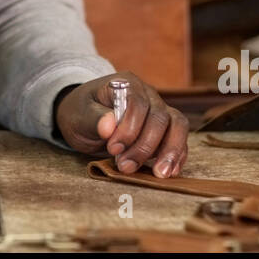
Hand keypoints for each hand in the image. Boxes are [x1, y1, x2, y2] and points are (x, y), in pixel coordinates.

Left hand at [54, 72, 188, 178]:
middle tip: (125, 166)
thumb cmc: (81, 112)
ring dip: (170, 151)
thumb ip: (94, 118)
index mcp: (126, 84)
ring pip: (177, 126)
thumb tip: (109, 126)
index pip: (138, 103)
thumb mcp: (80, 114)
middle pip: (160, 117)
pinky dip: (177, 155)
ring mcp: (159, 110)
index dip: (129, 128)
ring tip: (159, 174)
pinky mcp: (164, 128)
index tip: (113, 149)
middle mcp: (148, 94)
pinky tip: (169, 172)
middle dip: (145, 146)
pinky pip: (179, 138)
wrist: (84, 117)